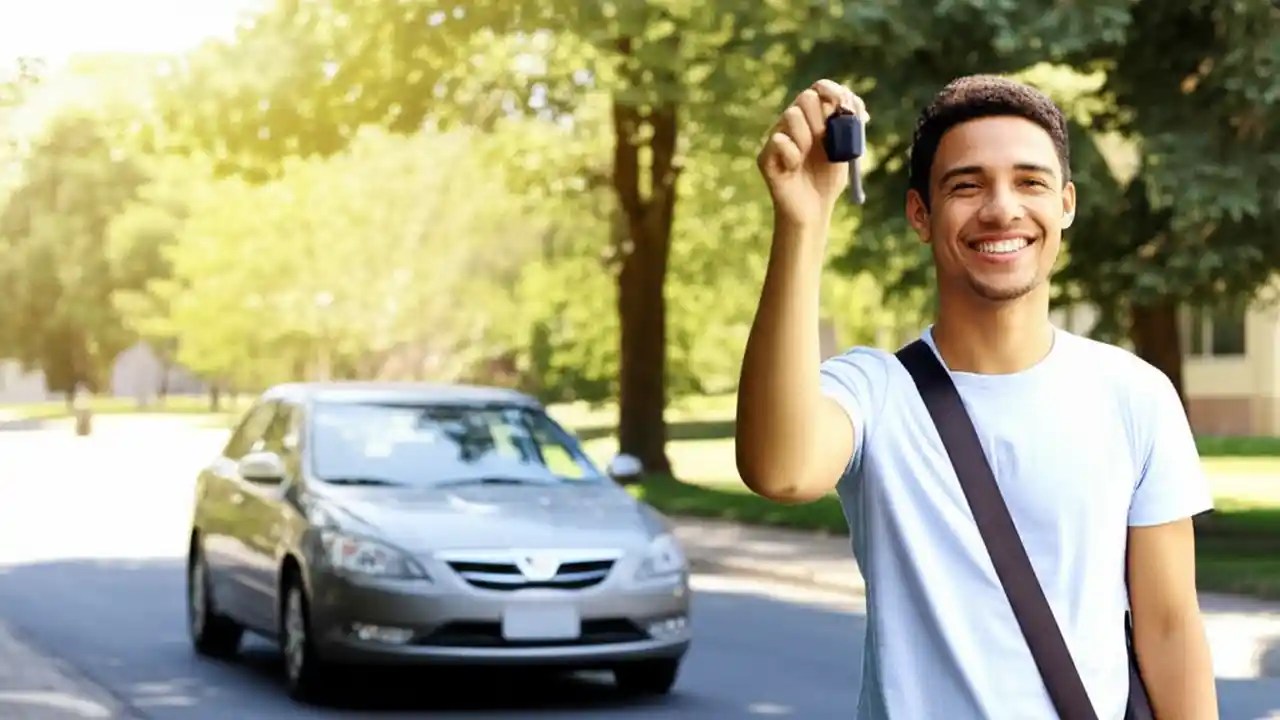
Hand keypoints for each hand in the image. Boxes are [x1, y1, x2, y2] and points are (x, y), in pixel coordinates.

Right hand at [757, 79, 868, 227]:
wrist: (813, 211)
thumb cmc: (828, 180)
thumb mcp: (848, 150)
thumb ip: (851, 126)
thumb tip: (853, 104)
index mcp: (813, 118)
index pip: (819, 88)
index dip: (832, 90)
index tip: (844, 105)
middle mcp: (792, 123)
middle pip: (806, 97)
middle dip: (821, 118)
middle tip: (826, 140)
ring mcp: (777, 137)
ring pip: (791, 115)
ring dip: (807, 138)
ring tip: (807, 159)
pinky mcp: (764, 156)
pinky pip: (779, 140)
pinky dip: (793, 155)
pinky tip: (793, 170)